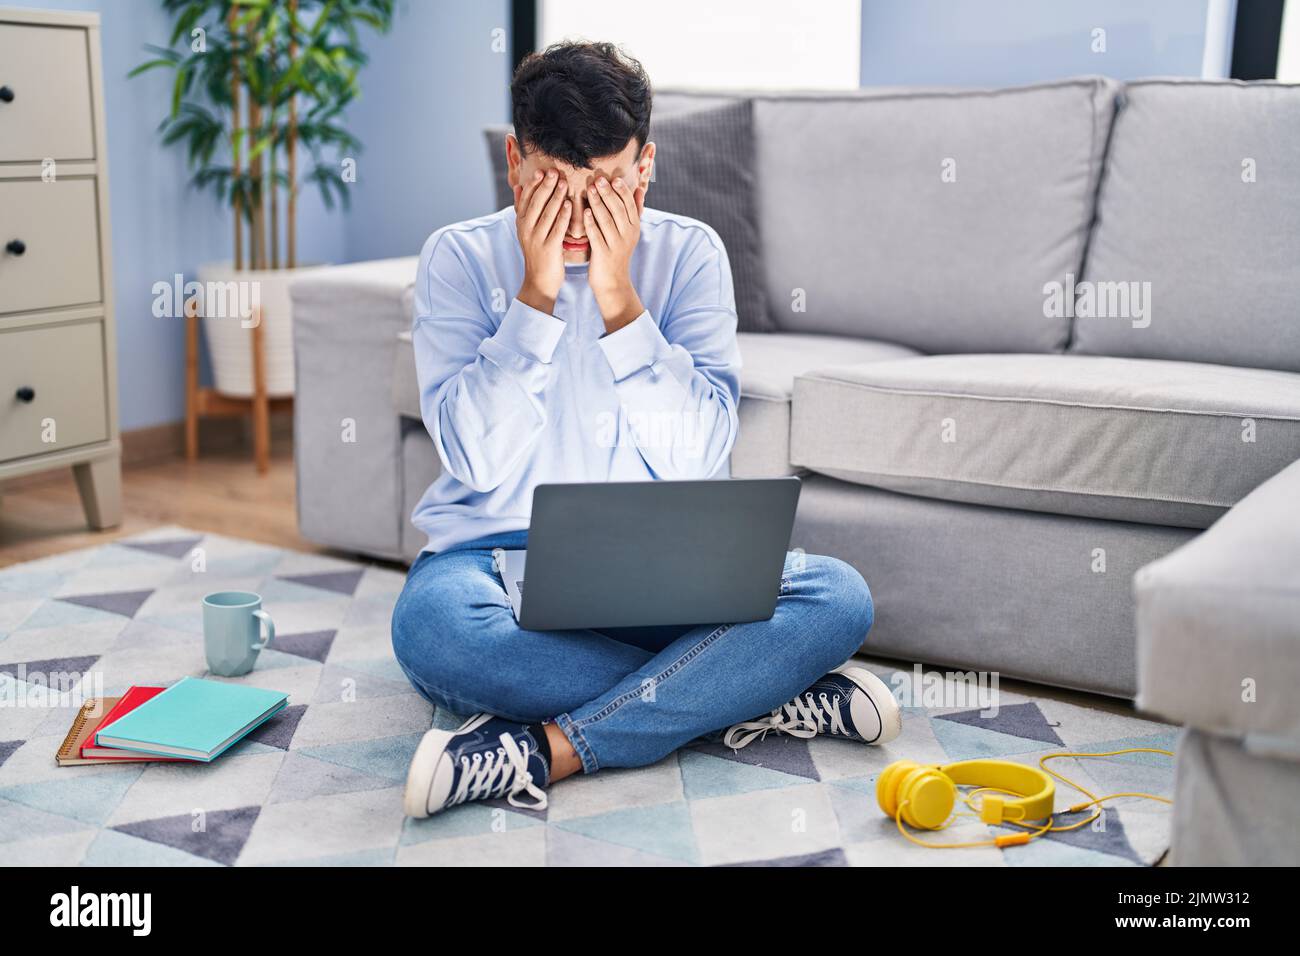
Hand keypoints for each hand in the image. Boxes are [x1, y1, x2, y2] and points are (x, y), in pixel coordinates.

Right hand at [513, 169, 571, 314]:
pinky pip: (557, 228)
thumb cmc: (537, 253)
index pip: (526, 198)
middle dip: (546, 186)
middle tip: (555, 171)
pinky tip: (569, 204)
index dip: (534, 184)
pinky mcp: (549, 248)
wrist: (539, 282)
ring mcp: (537, 239)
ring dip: (556, 196)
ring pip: (547, 213)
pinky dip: (562, 215)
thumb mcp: (526, 230)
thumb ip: (523, 208)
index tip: (541, 171)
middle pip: (536, 202)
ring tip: (564, 182)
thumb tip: (518, 186)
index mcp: (521, 223)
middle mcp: (527, 229)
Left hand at [585, 176, 645, 332]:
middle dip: (608, 193)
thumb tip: (640, 188)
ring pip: (607, 220)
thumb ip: (634, 210)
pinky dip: (591, 223)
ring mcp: (616, 245)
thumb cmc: (617, 254)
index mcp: (633, 227)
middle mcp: (627, 235)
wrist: (613, 283)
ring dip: (598, 204)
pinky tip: (585, 212)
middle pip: (618, 210)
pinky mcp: (603, 255)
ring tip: (590, 190)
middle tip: (599, 179)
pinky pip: (597, 236)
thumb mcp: (630, 232)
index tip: (613, 178)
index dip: (621, 190)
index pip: (629, 205)